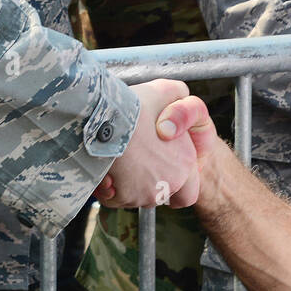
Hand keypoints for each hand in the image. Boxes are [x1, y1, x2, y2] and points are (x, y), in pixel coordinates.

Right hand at [97, 79, 198, 208]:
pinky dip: (108, 188)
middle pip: (159, 194)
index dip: (177, 185)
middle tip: (131, 160)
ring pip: (134, 196)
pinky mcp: (123, 197)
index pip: (188, 192)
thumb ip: (177, 96)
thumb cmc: (133, 107)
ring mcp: (145, 193)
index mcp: (184, 162)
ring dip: (125, 184)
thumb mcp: (163, 91)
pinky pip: (114, 198)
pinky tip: (104, 168)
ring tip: (114, 160)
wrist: (103, 120)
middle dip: (146, 182)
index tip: (160, 171)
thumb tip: (179, 97)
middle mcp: (169, 182)